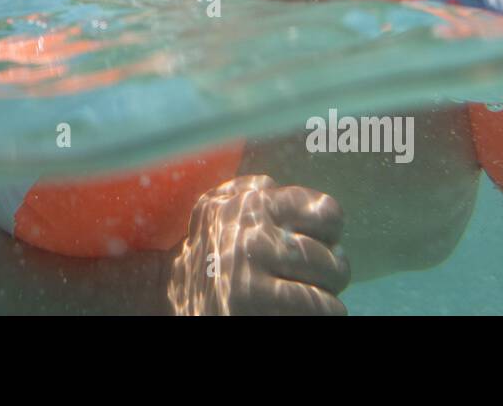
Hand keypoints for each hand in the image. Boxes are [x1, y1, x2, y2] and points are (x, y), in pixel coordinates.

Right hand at [167, 175, 349, 314]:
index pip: (327, 213)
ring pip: (327, 293)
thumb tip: (297, 197)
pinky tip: (303, 311)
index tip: (319, 240)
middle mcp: (254, 238)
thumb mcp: (219, 203)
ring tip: (312, 296)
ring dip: (327, 299)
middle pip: (332, 260)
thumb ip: (255, 189)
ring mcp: (252, 279)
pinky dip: (320, 314)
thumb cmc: (208, 246)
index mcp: (254, 205)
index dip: (330, 231)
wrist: (169, 291)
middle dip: (333, 272)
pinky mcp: (251, 308)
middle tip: (320, 277)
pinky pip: (314, 312)